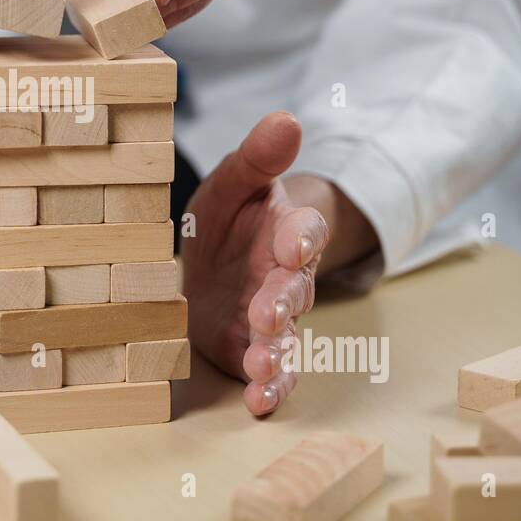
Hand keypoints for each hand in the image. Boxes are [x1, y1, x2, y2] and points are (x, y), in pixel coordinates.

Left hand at [182, 112, 328, 416]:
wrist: (217, 262)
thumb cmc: (230, 218)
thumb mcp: (234, 182)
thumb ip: (258, 157)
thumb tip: (286, 118)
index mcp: (285, 231)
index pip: (302, 230)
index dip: (301, 237)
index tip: (293, 244)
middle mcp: (286, 277)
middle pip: (294, 290)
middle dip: (282, 303)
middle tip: (268, 315)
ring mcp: (273, 318)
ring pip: (285, 336)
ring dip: (276, 353)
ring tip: (261, 366)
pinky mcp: (255, 349)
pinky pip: (272, 371)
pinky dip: (270, 389)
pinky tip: (259, 402)